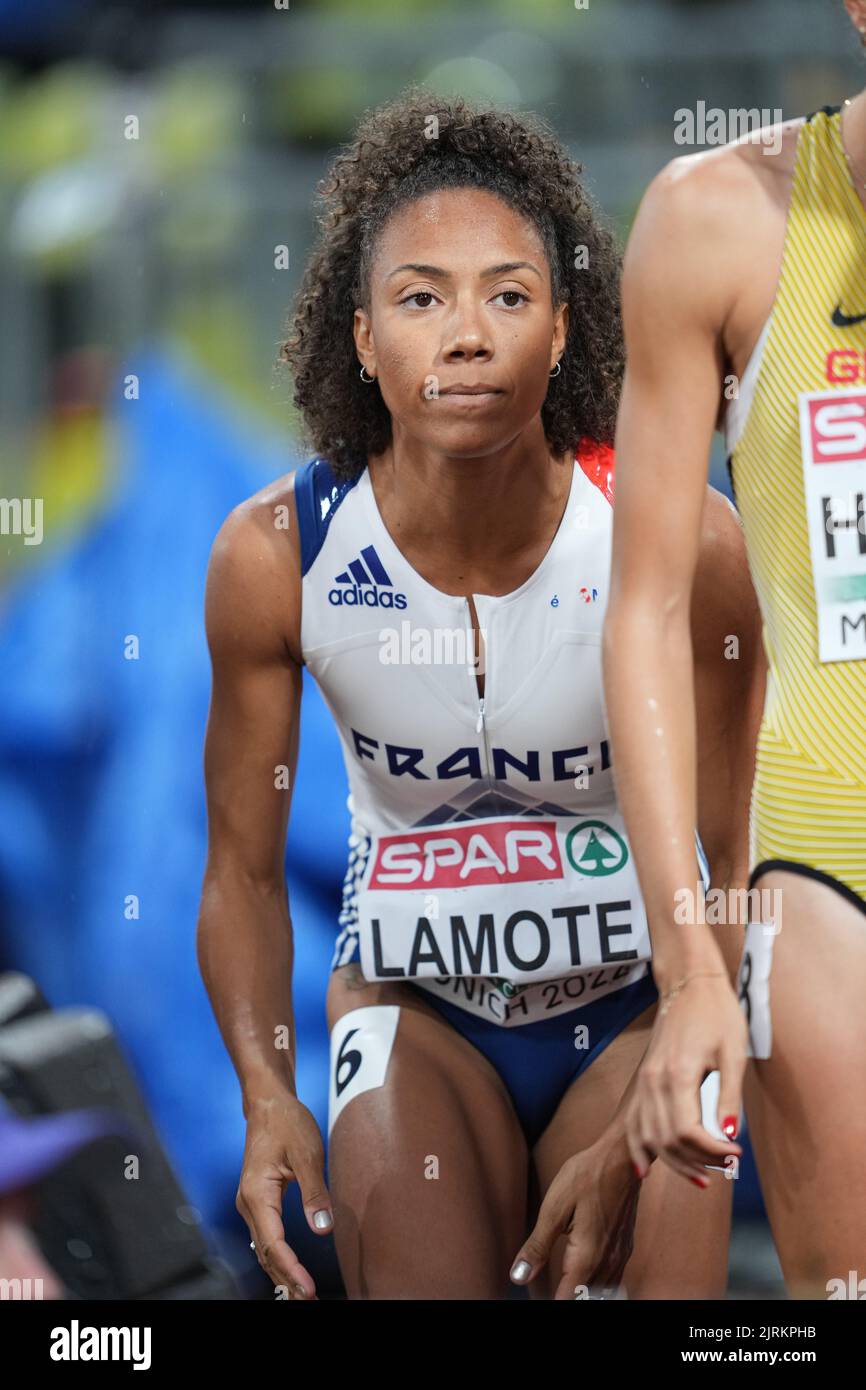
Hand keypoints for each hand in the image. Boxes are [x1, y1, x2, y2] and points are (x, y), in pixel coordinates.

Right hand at [237, 1091, 333, 1299]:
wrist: (268, 1103)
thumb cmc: (287, 1123)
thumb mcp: (307, 1154)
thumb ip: (315, 1191)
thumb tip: (323, 1227)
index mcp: (257, 1194)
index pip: (274, 1243)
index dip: (292, 1269)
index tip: (309, 1289)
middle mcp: (248, 1203)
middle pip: (266, 1253)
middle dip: (285, 1279)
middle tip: (308, 1301)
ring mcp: (251, 1204)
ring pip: (264, 1248)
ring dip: (281, 1272)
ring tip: (302, 1294)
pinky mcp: (258, 1201)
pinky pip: (266, 1237)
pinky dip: (278, 1257)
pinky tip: (291, 1270)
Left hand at [509, 1138, 640, 1298]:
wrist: (622, 1156)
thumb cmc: (588, 1175)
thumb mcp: (554, 1207)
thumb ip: (537, 1245)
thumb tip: (519, 1275)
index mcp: (587, 1256)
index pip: (569, 1298)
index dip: (554, 1302)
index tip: (539, 1298)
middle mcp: (608, 1261)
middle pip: (588, 1298)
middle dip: (568, 1298)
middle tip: (549, 1292)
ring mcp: (620, 1254)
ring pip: (603, 1292)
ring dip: (585, 1294)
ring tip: (566, 1289)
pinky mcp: (625, 1245)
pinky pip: (614, 1279)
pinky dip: (599, 1286)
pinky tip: (588, 1278)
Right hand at [627, 973, 744, 1181]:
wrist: (689, 984)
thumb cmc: (717, 1014)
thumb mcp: (733, 1052)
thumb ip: (729, 1096)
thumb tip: (730, 1136)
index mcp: (677, 1074)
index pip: (687, 1132)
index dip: (712, 1152)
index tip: (737, 1155)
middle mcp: (653, 1081)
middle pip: (666, 1140)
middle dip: (696, 1162)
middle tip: (726, 1167)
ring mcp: (644, 1082)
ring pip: (649, 1137)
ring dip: (673, 1162)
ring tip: (701, 1176)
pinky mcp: (643, 1081)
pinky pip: (634, 1124)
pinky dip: (639, 1149)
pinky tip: (647, 1168)